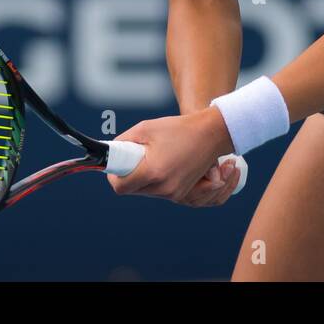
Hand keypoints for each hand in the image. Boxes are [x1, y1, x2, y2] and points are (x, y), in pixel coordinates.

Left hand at [106, 107, 240, 206]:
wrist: (211, 134)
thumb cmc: (179, 128)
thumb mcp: (145, 128)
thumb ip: (124, 141)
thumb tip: (112, 152)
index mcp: (153, 172)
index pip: (120, 186)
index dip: (114, 176)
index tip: (117, 166)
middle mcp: (164, 188)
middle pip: (133, 190)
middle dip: (131, 175)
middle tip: (138, 157)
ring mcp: (175, 194)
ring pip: (147, 192)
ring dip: (145, 179)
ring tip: (155, 158)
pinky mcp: (183, 195)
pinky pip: (162, 193)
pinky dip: (159, 182)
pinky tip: (165, 165)